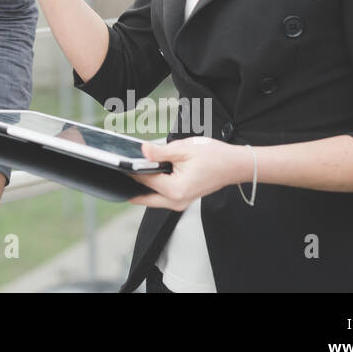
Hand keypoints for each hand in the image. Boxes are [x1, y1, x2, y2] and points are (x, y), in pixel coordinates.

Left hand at [128, 137, 252, 210]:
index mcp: (175, 190)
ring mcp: (180, 203)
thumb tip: (142, 151)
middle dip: (132, 184)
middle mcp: (176, 201)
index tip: (117, 162)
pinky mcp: (183, 199)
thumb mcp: (183, 148)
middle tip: (119, 171)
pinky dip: (153, 187)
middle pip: (144, 197)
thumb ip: (159, 152)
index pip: (144, 180)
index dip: (130, 169)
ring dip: (143, 186)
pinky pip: (161, 196)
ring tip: (133, 169)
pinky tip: (149, 173)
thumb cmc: (214, 156)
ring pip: (152, 198)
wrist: (235, 165)